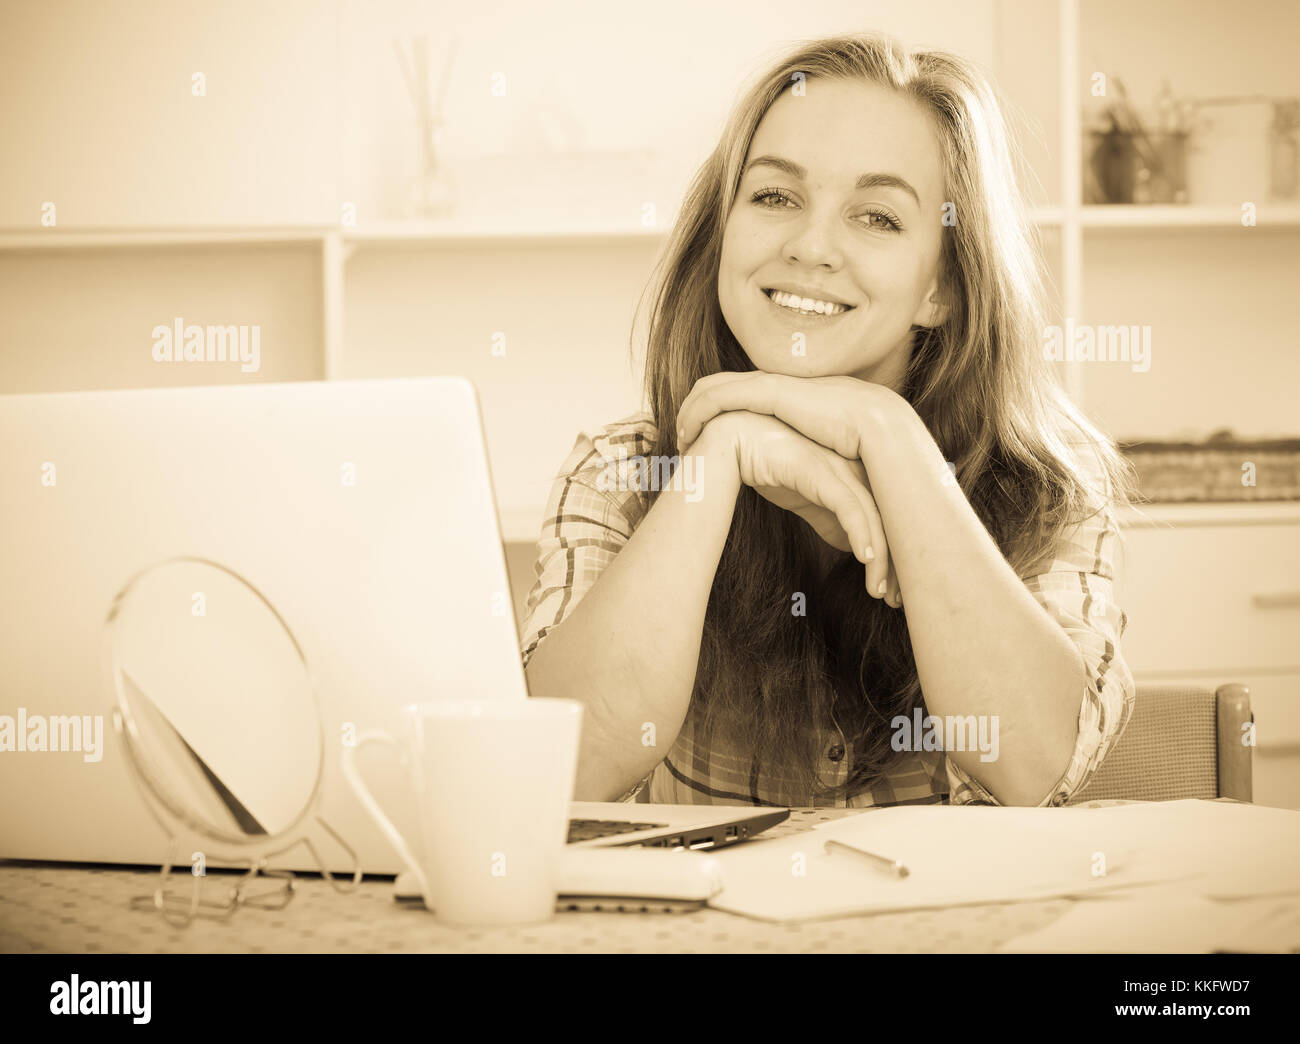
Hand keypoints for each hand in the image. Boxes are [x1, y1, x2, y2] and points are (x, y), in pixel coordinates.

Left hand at [677, 371, 899, 459]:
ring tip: (678, 437)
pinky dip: (698, 411)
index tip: (699, 438)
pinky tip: (687, 432)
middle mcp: (778, 382)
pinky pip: (719, 395)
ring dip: (690, 410)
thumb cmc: (860, 454)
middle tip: (679, 434)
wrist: (881, 432)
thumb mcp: (819, 454)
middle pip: (720, 385)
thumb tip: (783, 482)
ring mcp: (772, 382)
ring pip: (713, 388)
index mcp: (789, 394)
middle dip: (694, 406)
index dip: (715, 412)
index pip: (741, 394)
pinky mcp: (769, 389)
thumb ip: (796, 458)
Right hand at [698, 411, 899, 604]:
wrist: (727, 443)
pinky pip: (848, 505)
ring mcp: (838, 464)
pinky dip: (861, 533)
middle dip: (896, 563)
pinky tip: (865, 560)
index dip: (894, 557)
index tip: (892, 592)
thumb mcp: (805, 499)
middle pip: (889, 518)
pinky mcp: (818, 468)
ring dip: (880, 558)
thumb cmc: (764, 466)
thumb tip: (854, 545)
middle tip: (896, 601)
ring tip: (879, 591)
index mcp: (856, 470)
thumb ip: (830, 517)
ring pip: (873, 515)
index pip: (887, 518)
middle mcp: (854, 465)